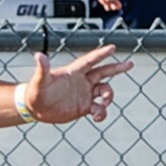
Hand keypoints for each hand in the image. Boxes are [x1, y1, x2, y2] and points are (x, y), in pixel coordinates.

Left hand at [21, 46, 135, 124]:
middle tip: (130, 64)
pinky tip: (97, 117)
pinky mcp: (84, 107)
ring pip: (104, 92)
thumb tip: (38, 56)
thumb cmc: (35, 92)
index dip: (101, 54)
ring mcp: (84, 94)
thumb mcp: (39, 81)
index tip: (112, 48)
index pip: (90, 60)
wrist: (36, 109)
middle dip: (117, 68)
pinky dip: (102, 113)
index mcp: (73, 72)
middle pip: (103, 72)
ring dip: (108, 97)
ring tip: (103, 104)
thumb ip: (43, 69)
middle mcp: (82, 81)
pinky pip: (99, 109)